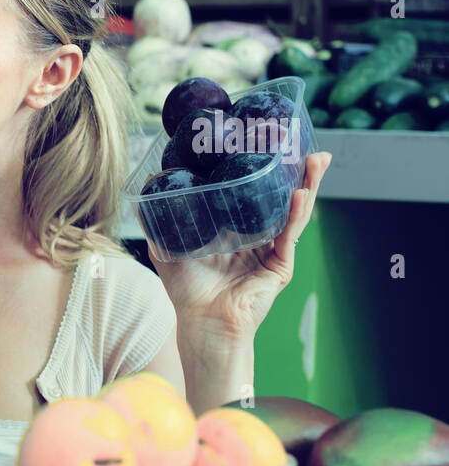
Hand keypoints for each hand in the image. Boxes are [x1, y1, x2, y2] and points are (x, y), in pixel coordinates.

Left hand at [149, 151, 332, 339]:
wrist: (201, 321)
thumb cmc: (186, 289)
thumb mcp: (168, 245)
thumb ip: (160, 218)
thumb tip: (148, 183)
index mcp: (237, 232)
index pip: (255, 195)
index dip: (264, 172)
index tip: (269, 144)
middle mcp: (259, 239)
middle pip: (281, 198)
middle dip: (296, 171)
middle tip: (303, 143)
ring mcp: (272, 252)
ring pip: (294, 212)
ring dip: (308, 184)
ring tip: (316, 159)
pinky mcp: (280, 267)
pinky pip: (289, 236)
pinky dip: (296, 214)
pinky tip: (301, 194)